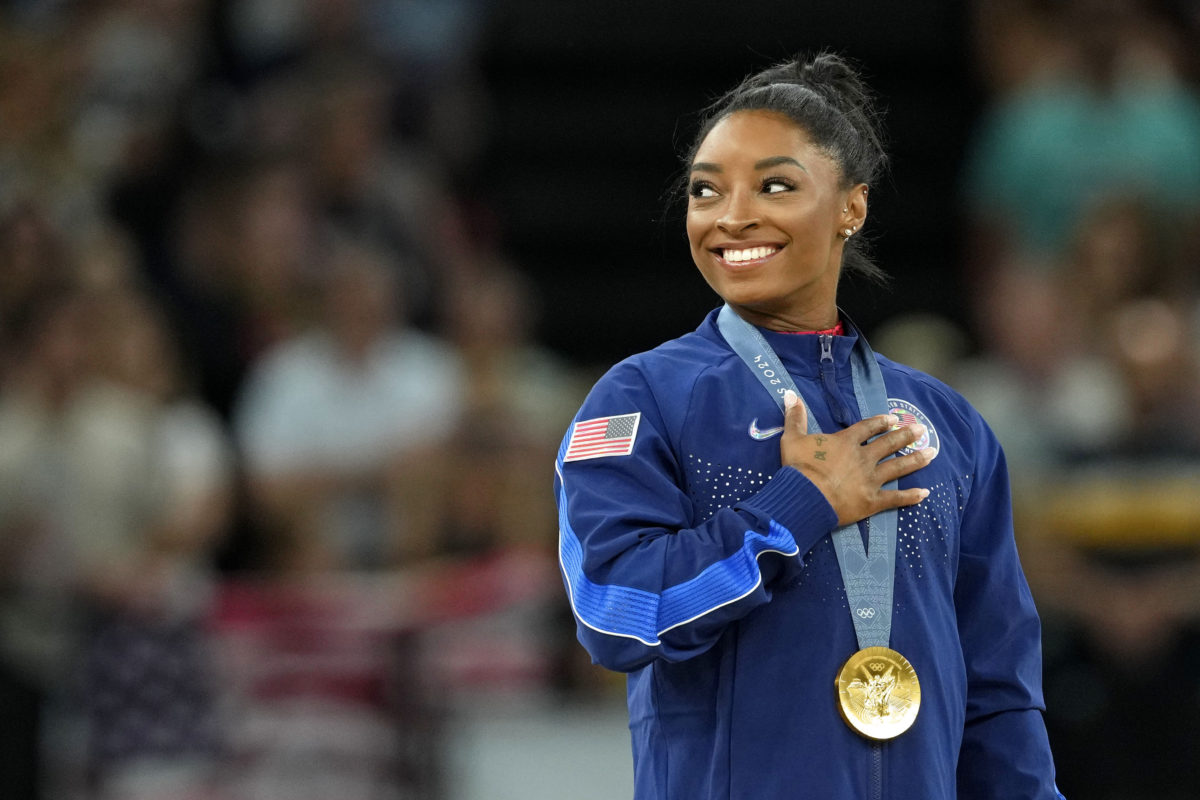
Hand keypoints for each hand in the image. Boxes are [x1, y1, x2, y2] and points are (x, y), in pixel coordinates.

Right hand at [780, 389, 934, 525]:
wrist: (805, 496)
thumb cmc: (798, 468)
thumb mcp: (792, 438)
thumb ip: (794, 417)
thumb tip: (789, 394)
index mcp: (846, 442)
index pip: (868, 428)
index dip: (881, 422)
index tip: (893, 419)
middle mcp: (863, 458)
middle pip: (889, 444)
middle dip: (906, 435)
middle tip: (921, 429)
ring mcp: (871, 480)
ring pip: (898, 467)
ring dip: (916, 459)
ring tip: (932, 453)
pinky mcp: (873, 501)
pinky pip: (895, 498)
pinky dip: (910, 496)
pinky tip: (925, 493)